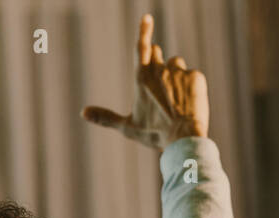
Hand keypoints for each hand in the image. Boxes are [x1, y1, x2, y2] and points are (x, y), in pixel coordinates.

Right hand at [81, 14, 207, 149]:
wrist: (183, 138)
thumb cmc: (154, 134)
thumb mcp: (128, 128)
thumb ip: (106, 117)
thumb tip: (82, 112)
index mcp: (141, 79)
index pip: (141, 47)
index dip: (144, 31)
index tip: (147, 17)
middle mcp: (159, 70)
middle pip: (157, 52)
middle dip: (158, 62)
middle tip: (161, 86)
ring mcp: (178, 72)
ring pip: (176, 63)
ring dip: (176, 74)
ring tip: (177, 98)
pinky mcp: (196, 77)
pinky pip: (193, 75)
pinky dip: (192, 86)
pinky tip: (191, 102)